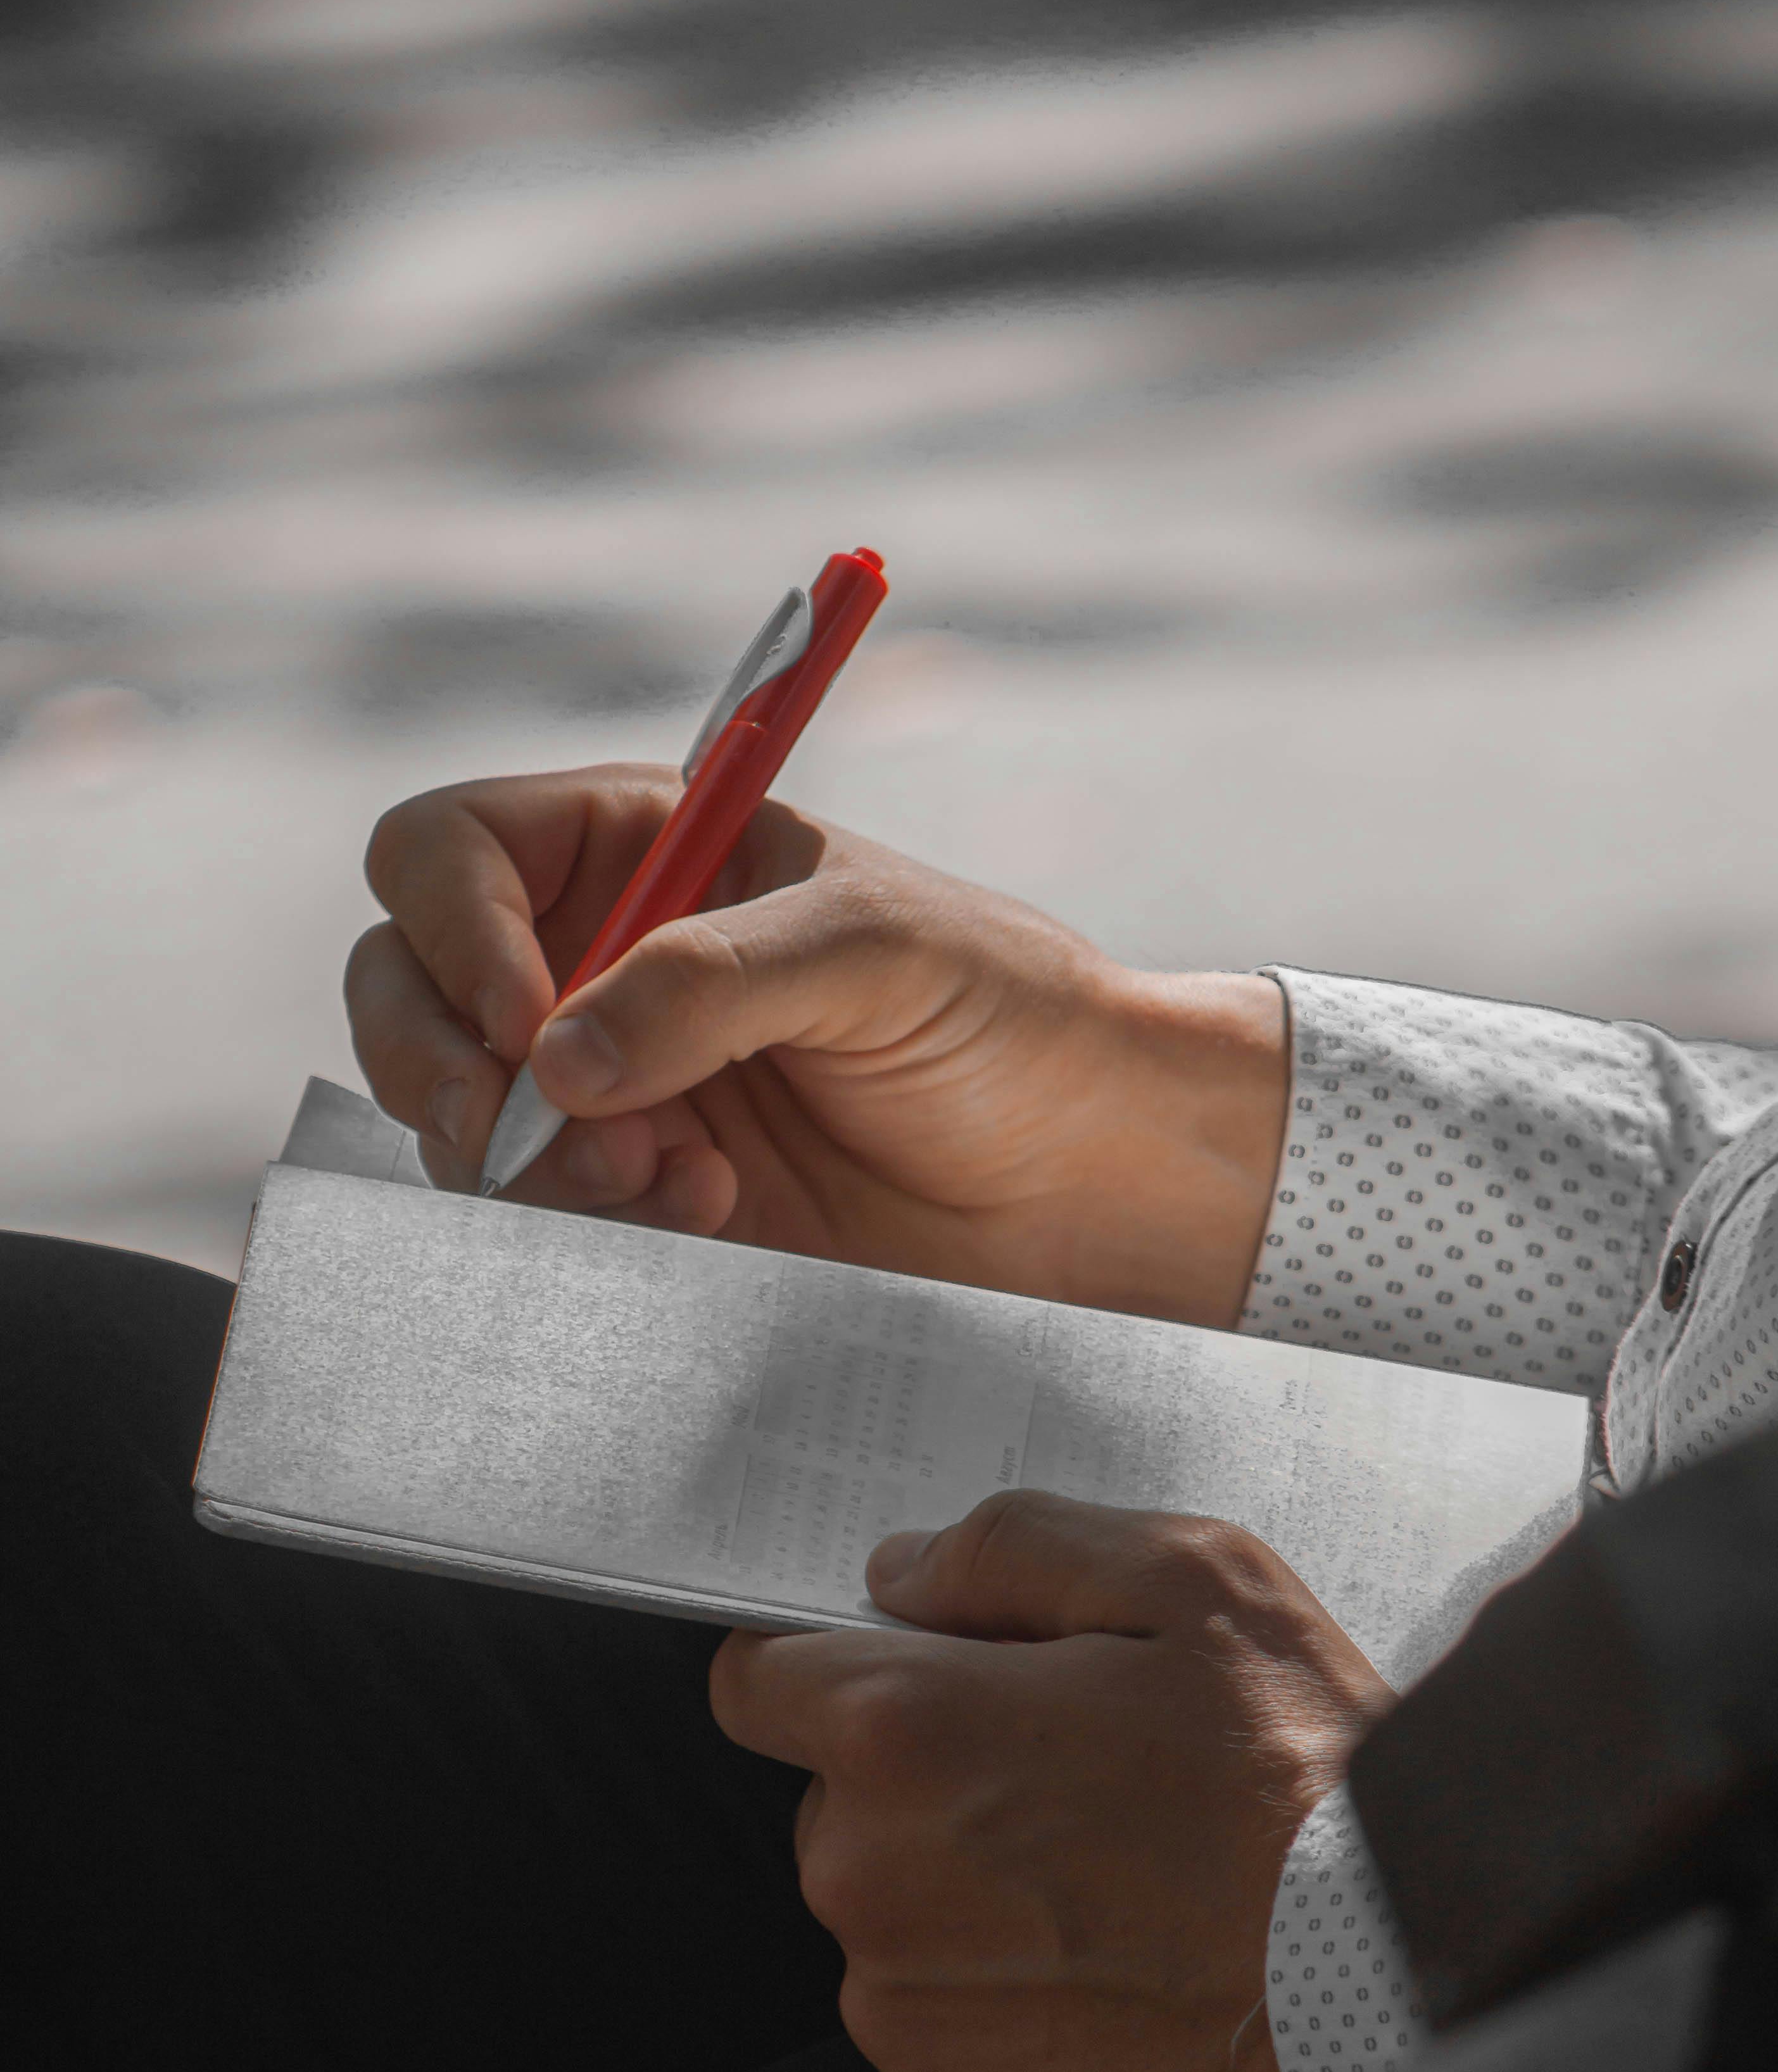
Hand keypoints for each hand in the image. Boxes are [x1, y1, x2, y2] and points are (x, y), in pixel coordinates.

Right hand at [344, 766, 1286, 1325]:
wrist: (1082, 1175)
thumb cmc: (1005, 1014)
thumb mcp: (873, 948)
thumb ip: (711, 981)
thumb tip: (554, 1059)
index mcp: (642, 847)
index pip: (450, 851)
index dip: (454, 928)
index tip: (528, 1022)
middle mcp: (595, 956)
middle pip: (401, 983)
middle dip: (447, 1066)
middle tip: (542, 1135)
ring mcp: (604, 1082)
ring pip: (450, 1114)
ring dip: (532, 1159)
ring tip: (680, 1178)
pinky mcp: (631, 1195)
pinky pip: (527, 1215)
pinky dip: (587, 1224)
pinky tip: (711, 1213)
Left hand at [709, 1492, 1392, 2071]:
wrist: (1406, 1999)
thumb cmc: (1310, 1782)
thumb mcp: (1193, 1581)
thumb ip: (1014, 1547)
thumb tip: (900, 1573)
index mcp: (904, 1731)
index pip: (759, 1683)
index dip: (835, 1671)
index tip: (916, 1686)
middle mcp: (869, 1882)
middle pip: (836, 1812)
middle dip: (924, 1793)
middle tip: (1078, 1792)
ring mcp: (906, 2021)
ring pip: (890, 1934)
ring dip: (967, 1910)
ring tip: (1122, 1898)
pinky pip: (941, 2049)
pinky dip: (1009, 2022)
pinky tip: (1120, 1994)